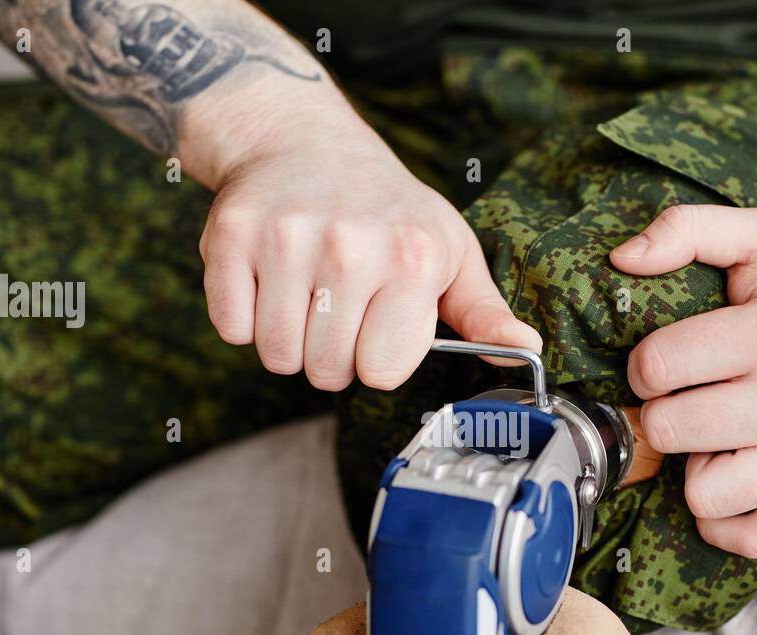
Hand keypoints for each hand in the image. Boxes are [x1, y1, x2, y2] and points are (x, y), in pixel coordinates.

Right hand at [199, 115, 539, 389]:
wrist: (303, 140)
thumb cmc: (388, 209)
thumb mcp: (449, 251)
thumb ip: (484, 313)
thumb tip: (526, 351)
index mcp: (412, 257)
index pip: (383, 371)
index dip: (378, 355)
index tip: (378, 320)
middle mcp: (351, 246)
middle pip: (327, 371)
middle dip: (331, 355)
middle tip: (337, 307)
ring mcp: (286, 239)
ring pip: (277, 356)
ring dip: (287, 342)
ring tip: (304, 295)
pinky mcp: (230, 237)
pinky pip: (231, 329)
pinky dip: (244, 318)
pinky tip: (267, 281)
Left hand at [610, 204, 756, 557]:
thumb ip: (686, 230)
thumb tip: (621, 258)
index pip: (654, 368)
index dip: (648, 365)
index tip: (671, 362)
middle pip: (668, 431)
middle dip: (669, 412)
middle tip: (699, 396)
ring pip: (700, 494)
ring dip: (698, 466)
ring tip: (724, 436)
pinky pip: (744, 537)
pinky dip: (727, 517)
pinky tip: (739, 475)